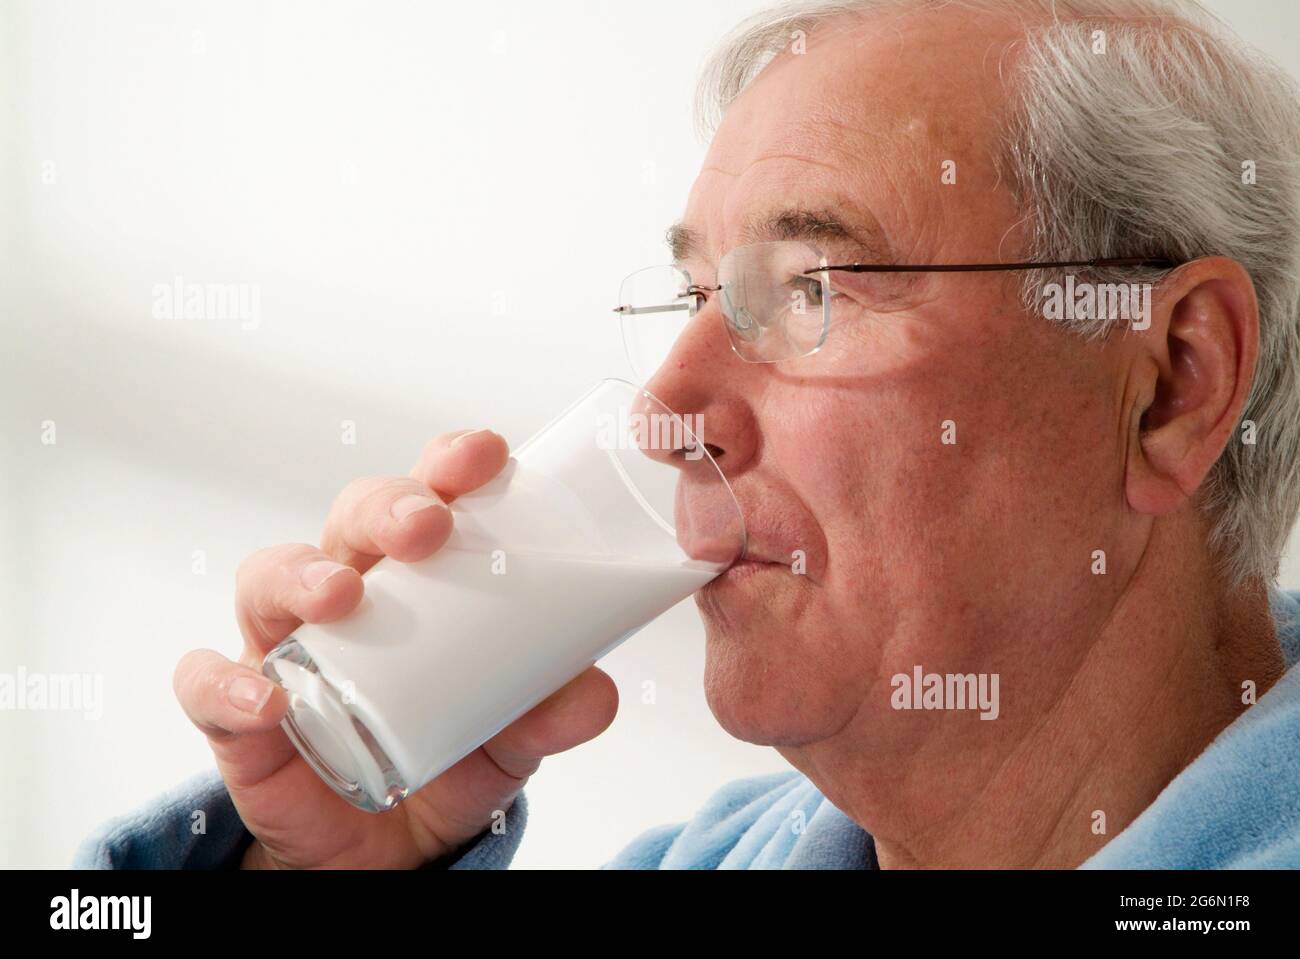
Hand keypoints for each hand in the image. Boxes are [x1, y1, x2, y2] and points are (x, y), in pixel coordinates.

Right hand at [173, 429, 618, 868]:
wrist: (391, 847)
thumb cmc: (449, 753)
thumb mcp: (513, 736)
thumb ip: (550, 712)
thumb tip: (595, 692)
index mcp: (420, 579)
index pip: (428, 494)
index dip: (450, 463)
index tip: (488, 455)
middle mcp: (350, 592)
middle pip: (351, 520)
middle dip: (386, 505)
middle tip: (426, 524)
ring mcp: (287, 645)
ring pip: (270, 578)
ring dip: (303, 575)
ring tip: (342, 595)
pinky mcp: (241, 713)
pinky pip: (209, 684)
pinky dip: (229, 686)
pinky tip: (268, 700)